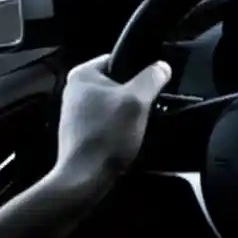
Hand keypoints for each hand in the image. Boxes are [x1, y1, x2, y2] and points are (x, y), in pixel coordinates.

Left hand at [53, 54, 172, 188]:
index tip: (153, 86)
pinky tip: (126, 138)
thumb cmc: (108, 134)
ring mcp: (75, 112)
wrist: (85, 177)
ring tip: (138, 125)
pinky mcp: (80, 132)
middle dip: (135, 95)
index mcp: (82, 74)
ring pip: (115, 104)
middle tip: (149, 107)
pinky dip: (119, 127)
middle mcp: (74, 90)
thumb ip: (152, 78)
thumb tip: (163, 66)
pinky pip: (108, 121)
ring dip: (128, 113)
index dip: (140, 71)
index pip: (119, 59)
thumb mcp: (137, 101)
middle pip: (118, 83)